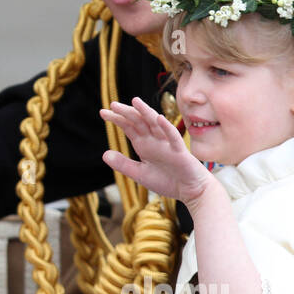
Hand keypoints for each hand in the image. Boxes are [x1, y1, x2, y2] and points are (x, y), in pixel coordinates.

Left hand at [100, 97, 215, 206]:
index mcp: (144, 144)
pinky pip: (173, 137)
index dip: (117, 119)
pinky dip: (166, 128)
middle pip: (139, 122)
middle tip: (112, 104)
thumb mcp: (140, 174)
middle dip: (127, 113)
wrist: (189, 191)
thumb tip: (104, 154)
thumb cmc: (167, 181)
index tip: (103, 112)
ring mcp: (167, 144)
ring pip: (156, 124)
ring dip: (146, 113)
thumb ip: (123, 164)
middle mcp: (154, 140)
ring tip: (135, 101)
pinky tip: (159, 119)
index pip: (129, 127)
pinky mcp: (179, 151)